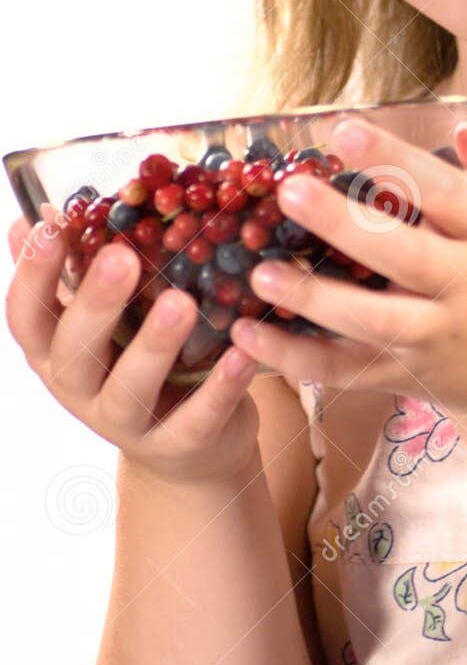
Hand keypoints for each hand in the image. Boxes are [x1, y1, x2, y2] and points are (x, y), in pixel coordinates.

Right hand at [4, 210, 261, 486]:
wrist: (188, 449)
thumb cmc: (142, 363)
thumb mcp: (106, 322)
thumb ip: (74, 273)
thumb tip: (37, 214)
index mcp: (57, 352)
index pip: (27, 316)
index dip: (32, 274)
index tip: (50, 228)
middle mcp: (81, 390)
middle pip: (75, 350)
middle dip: (96, 303)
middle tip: (120, 258)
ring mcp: (127, 423)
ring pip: (131, 389)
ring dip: (154, 345)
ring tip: (181, 302)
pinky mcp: (179, 446)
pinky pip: (197, 419)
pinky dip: (220, 388)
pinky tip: (241, 354)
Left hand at [228, 119, 466, 425]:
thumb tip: (465, 128)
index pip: (445, 192)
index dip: (396, 161)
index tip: (343, 129)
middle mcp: (464, 285)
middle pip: (402, 255)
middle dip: (343, 225)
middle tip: (290, 191)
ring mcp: (432, 336)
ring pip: (370, 322)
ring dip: (313, 300)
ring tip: (260, 274)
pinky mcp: (403, 375)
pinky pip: (345, 372)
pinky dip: (295, 358)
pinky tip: (247, 335)